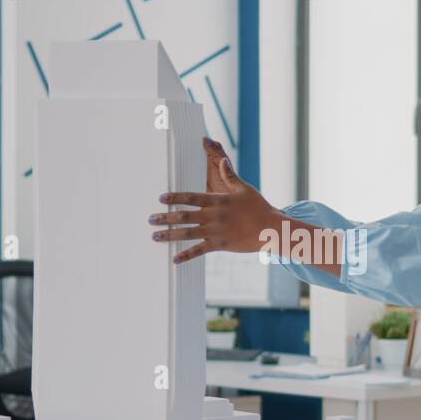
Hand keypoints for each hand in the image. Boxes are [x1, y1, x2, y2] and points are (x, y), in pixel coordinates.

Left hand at [149, 137, 281, 263]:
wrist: (270, 229)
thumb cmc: (259, 207)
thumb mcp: (244, 189)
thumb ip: (230, 176)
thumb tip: (222, 160)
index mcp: (217, 201)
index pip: (191, 197)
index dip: (174, 197)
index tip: (161, 198)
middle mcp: (213, 216)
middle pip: (184, 216)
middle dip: (165, 218)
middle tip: (150, 219)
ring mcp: (215, 232)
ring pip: (187, 234)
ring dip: (169, 235)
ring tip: (154, 236)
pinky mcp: (219, 245)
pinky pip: (199, 251)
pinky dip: (186, 255)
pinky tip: (174, 259)